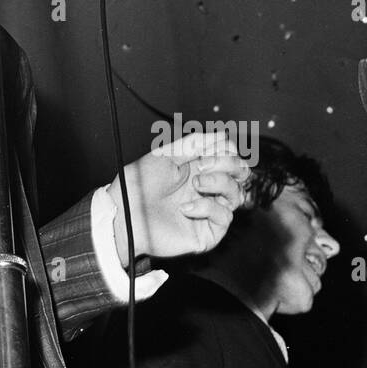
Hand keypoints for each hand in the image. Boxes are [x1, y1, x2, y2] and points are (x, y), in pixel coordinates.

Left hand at [107, 132, 249, 262]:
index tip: (205, 151)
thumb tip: (221, 136)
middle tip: (202, 164)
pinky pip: (223, 216)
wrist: (125, 215)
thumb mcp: (165, 155)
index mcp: (198, 167)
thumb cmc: (137, 187)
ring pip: (237, 193)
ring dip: (218, 182)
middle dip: (228, 163)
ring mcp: (208, 209)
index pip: (230, 155)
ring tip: (196, 183)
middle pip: (241, 172)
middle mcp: (207, 187)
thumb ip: (194, 143)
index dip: (225, 149)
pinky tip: (185, 208)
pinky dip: (207, 207)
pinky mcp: (207, 231)